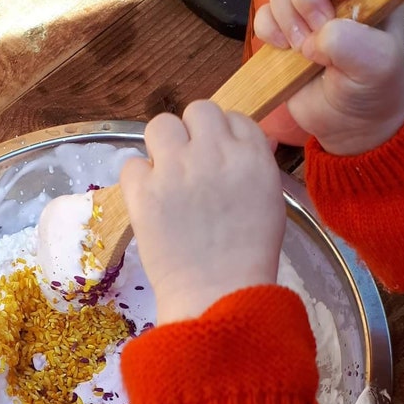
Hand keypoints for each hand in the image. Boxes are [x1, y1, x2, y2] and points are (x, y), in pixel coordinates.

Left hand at [120, 101, 285, 324]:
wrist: (217, 294)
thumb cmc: (249, 256)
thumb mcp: (270, 202)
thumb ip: (255, 165)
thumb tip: (241, 144)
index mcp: (252, 155)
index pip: (234, 118)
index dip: (223, 136)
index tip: (218, 158)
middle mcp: (214, 153)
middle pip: (198, 110)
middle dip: (193, 133)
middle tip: (190, 163)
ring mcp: (176, 169)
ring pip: (160, 124)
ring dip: (163, 145)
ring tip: (166, 174)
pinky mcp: (143, 191)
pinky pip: (132, 164)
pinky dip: (138, 179)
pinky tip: (150, 200)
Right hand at [253, 0, 403, 155]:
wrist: (351, 125)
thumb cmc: (375, 90)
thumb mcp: (378, 69)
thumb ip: (357, 46)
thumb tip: (321, 35)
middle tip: (317, 33)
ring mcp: (308, 8)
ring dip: (287, 16)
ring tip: (304, 50)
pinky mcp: (283, 30)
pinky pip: (263, 13)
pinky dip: (269, 30)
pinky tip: (285, 51)